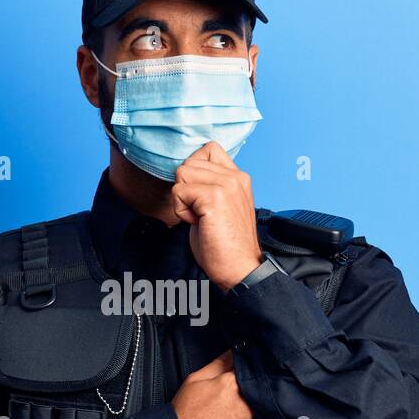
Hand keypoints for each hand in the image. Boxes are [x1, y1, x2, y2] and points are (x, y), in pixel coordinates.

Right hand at [171, 350, 263, 418]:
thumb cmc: (184, 416)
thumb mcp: (196, 381)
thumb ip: (221, 363)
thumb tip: (239, 350)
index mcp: (234, 386)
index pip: (256, 375)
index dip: (254, 381)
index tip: (251, 385)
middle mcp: (249, 409)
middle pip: (266, 400)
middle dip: (257, 403)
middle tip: (240, 410)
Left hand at [173, 142, 263, 289]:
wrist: (239, 269)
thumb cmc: (225, 244)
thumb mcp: (220, 205)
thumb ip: (209, 184)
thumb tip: (184, 172)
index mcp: (239, 177)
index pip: (208, 149)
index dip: (195, 172)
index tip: (202, 198)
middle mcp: (236, 176)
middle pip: (189, 162)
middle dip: (186, 188)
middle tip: (201, 213)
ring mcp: (226, 185)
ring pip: (182, 173)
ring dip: (182, 199)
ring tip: (200, 217)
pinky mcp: (214, 198)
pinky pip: (179, 191)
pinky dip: (181, 210)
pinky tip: (198, 223)